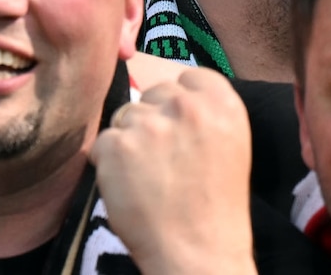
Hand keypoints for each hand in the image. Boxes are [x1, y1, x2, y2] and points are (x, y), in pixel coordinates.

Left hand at [91, 69, 257, 274]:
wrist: (198, 254)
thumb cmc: (214, 207)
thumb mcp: (228, 144)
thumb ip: (202, 111)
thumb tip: (163, 90)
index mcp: (222, 102)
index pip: (187, 76)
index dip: (179, 104)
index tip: (182, 132)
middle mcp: (186, 105)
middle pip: (153, 93)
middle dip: (153, 121)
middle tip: (166, 162)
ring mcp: (149, 123)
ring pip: (125, 116)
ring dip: (129, 142)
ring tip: (150, 179)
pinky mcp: (116, 145)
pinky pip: (102, 143)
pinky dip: (108, 165)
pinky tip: (131, 188)